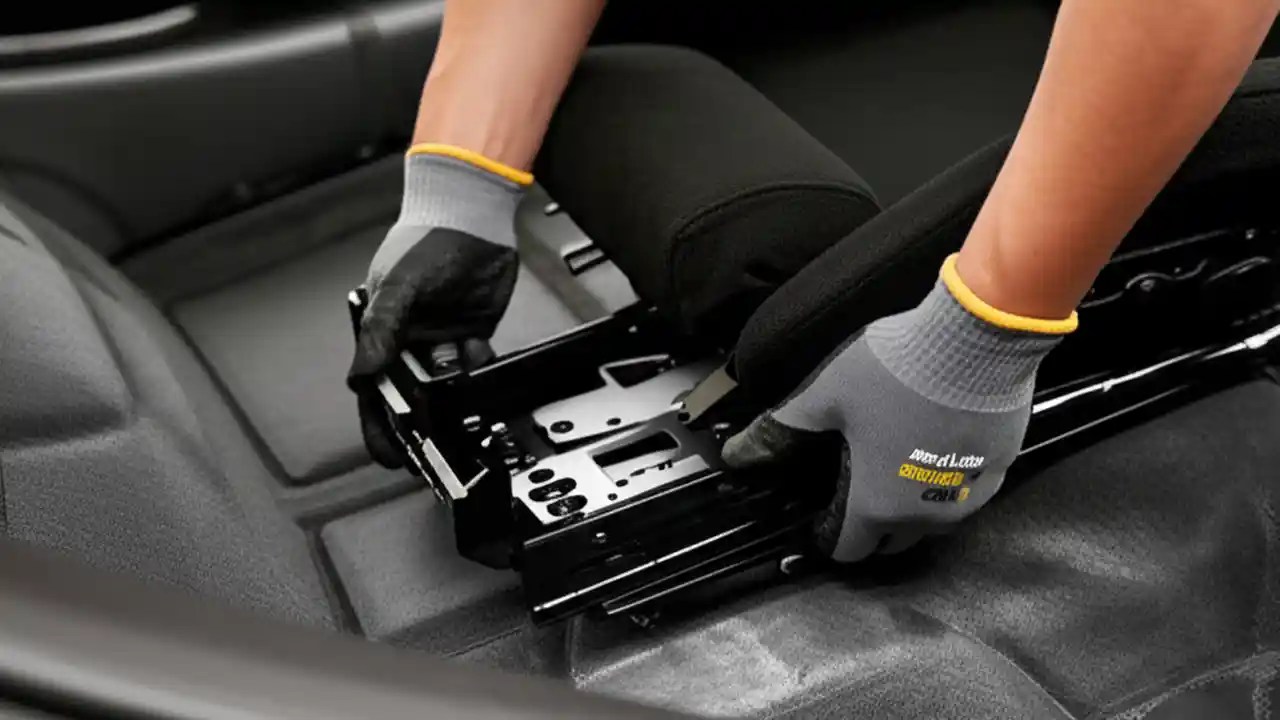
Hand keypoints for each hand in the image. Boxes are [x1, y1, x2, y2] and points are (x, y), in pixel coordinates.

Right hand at [348, 225, 517, 467]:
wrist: (472, 213)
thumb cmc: (425, 239)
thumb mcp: (398, 287)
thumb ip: (380, 332)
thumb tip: (361, 376)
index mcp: (380, 333)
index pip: (375, 391)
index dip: (381, 427)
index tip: (392, 456)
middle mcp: (409, 341)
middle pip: (413, 397)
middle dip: (425, 418)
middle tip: (437, 441)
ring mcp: (441, 338)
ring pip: (448, 384)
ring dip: (456, 391)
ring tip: (460, 385)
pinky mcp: (472, 332)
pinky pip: (475, 364)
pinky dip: (479, 368)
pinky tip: (478, 355)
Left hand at [722, 260, 1071, 561]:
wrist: (977, 340)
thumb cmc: (898, 369)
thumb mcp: (825, 396)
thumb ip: (779, 430)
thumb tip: (735, 453)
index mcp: (876, 503)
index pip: (849, 550)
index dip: (830, 535)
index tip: (823, 515)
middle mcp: (924, 514)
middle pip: (891, 541)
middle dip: (871, 524)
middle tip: (857, 484)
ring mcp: (967, 498)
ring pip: (931, 521)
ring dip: (912, 505)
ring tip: (896, 463)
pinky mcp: (997, 474)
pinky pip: (965, 493)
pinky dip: (947, 481)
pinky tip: (935, 446)